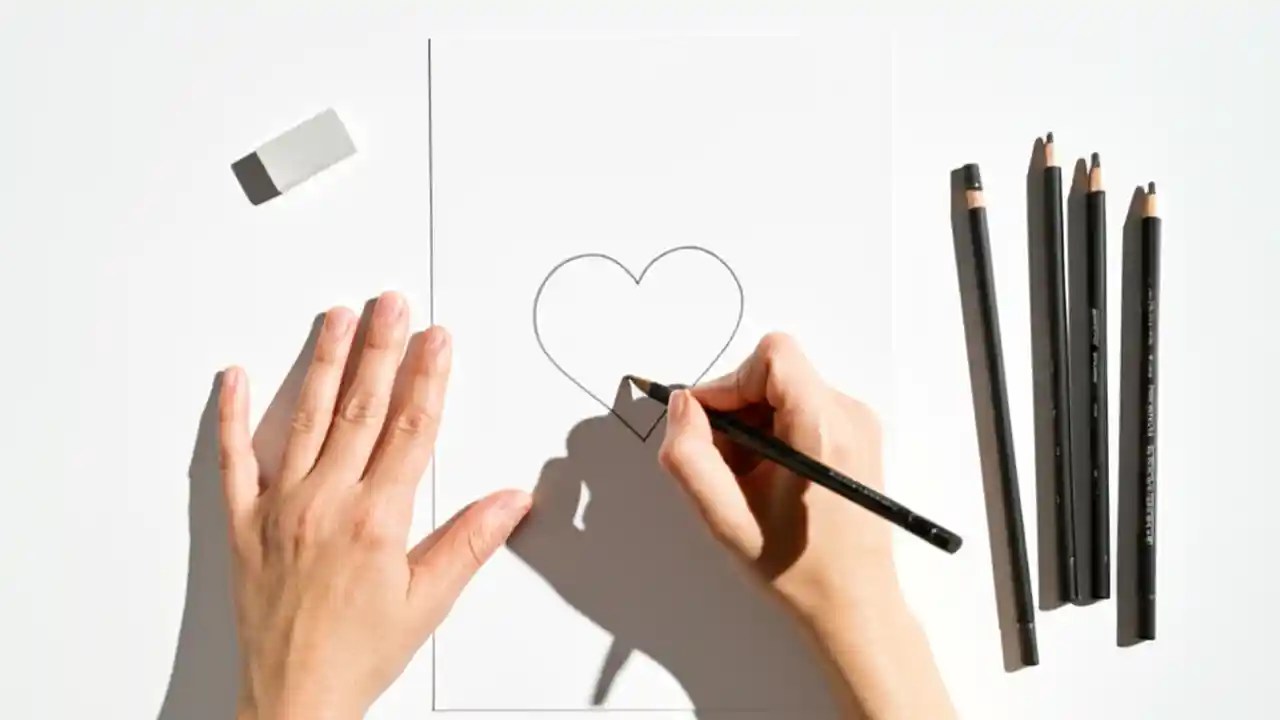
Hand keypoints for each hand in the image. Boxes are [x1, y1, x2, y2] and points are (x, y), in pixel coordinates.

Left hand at [218, 292, 531, 719]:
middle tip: (390, 304)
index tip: (436, 339)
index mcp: (375, 519)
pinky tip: (236, 378)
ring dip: (322, 362)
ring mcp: (281, 507)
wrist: (294, 698)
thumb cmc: (358, 654)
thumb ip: (469, 542)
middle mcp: (325, 502)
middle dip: (380, 348)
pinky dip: (232, 416)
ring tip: (336, 319)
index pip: (409, 429)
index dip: (427, 377)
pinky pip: (234, 459)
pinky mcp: (245, 523)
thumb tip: (511, 500)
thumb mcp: (427, 602)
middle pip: (359, 408)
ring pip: (305, 418)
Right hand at [658, 332, 891, 619]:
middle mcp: (849, 415)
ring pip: (784, 391)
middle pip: (775, 373)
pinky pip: (801, 409)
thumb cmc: (797, 568)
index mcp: (823, 429)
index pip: (772, 357)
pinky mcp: (857, 435)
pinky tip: (769, 480)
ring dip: (753, 426)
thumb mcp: (726, 519)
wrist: (854, 604)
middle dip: (737, 411)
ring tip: (748, 481)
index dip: (729, 383)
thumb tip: (682, 405)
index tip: (708, 424)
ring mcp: (858, 424)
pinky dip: (774, 434)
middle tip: (725, 466)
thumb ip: (691, 457)